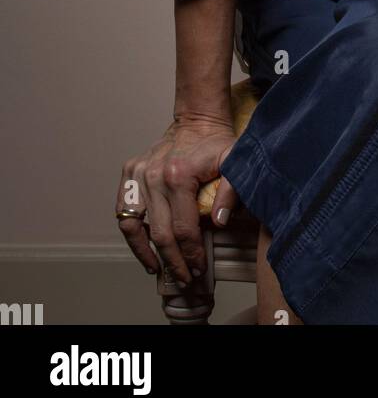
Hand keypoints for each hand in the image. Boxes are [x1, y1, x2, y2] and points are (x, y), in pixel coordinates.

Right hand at [115, 114, 240, 285]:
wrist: (197, 120)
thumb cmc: (217, 143)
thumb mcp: (234, 162)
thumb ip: (231, 190)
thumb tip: (220, 221)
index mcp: (179, 175)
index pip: (184, 228)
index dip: (192, 253)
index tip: (199, 268)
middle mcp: (154, 176)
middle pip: (160, 233)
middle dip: (174, 261)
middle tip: (185, 277)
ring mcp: (138, 174)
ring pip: (135, 226)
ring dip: (146, 253)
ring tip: (159, 269)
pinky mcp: (130, 173)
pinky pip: (123, 211)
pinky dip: (131, 233)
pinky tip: (143, 247)